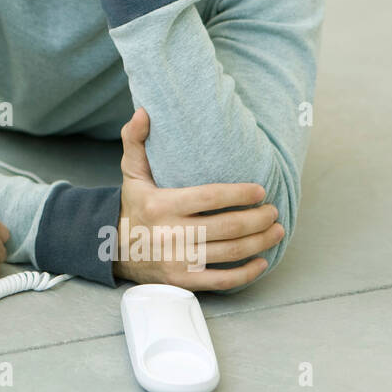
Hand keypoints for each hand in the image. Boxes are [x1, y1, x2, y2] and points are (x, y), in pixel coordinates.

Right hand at [113, 107, 282, 289]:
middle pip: (228, 226)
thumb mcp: (131, 173)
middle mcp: (170, 234)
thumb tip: (144, 111)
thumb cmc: (134, 206)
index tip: (261, 190)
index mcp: (161, 205)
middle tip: (273, 211)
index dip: (239, 194)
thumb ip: (136, 140)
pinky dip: (246, 274)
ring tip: (276, 230)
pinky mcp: (183, 280)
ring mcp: (178, 260)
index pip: (209, 197)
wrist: (115, 249)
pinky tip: (262, 262)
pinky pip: (221, 280)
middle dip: (258, 218)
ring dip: (260, 242)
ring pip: (230, 252)